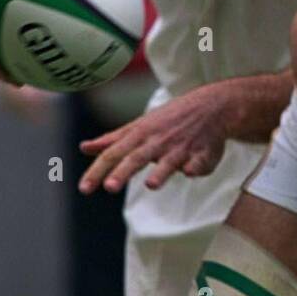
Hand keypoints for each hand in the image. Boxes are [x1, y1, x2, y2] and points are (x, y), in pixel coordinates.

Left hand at [78, 81, 232, 193]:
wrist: (212, 106)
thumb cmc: (170, 119)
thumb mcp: (140, 126)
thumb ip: (113, 140)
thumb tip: (84, 148)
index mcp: (140, 135)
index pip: (114, 154)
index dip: (97, 171)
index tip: (84, 189)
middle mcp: (158, 141)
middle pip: (137, 158)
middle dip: (123, 172)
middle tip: (109, 187)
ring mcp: (181, 148)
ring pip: (169, 161)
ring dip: (161, 172)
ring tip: (151, 185)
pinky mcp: (204, 153)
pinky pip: (199, 162)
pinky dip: (195, 167)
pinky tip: (190, 172)